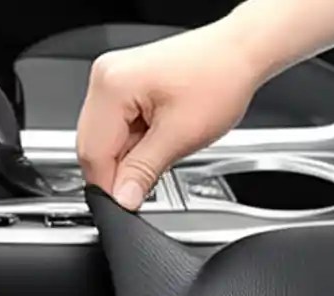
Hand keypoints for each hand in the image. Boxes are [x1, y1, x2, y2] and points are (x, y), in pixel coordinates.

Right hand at [76, 23, 262, 208]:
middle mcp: (105, 77)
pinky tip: (161, 141)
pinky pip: (119, 124)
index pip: (93, 153)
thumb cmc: (220, 79)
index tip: (126, 205)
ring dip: (129, 156)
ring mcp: (114, 78)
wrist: (240, 53)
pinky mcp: (127, 83)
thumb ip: (145, 170)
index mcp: (112, 86)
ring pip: (107, 137)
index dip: (110, 186)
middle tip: (145, 188)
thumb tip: (123, 197)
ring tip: (165, 152)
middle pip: (94, 144)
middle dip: (118, 171)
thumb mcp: (181, 135)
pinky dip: (137, 141)